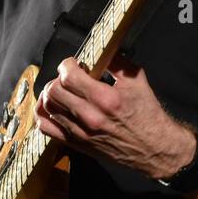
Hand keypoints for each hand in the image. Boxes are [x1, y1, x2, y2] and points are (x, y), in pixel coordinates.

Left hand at [34, 54, 195, 180]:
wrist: (154, 148)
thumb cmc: (148, 115)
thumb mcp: (137, 81)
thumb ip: (116, 62)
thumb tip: (99, 50)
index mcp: (105, 99)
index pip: (68, 76)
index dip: (66, 65)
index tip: (73, 64)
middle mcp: (90, 117)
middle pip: (53, 91)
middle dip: (58, 78)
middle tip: (68, 77)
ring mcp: (80, 132)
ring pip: (47, 107)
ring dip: (50, 93)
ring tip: (61, 90)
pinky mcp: (76, 144)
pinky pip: (46, 128)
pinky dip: (43, 114)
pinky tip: (52, 106)